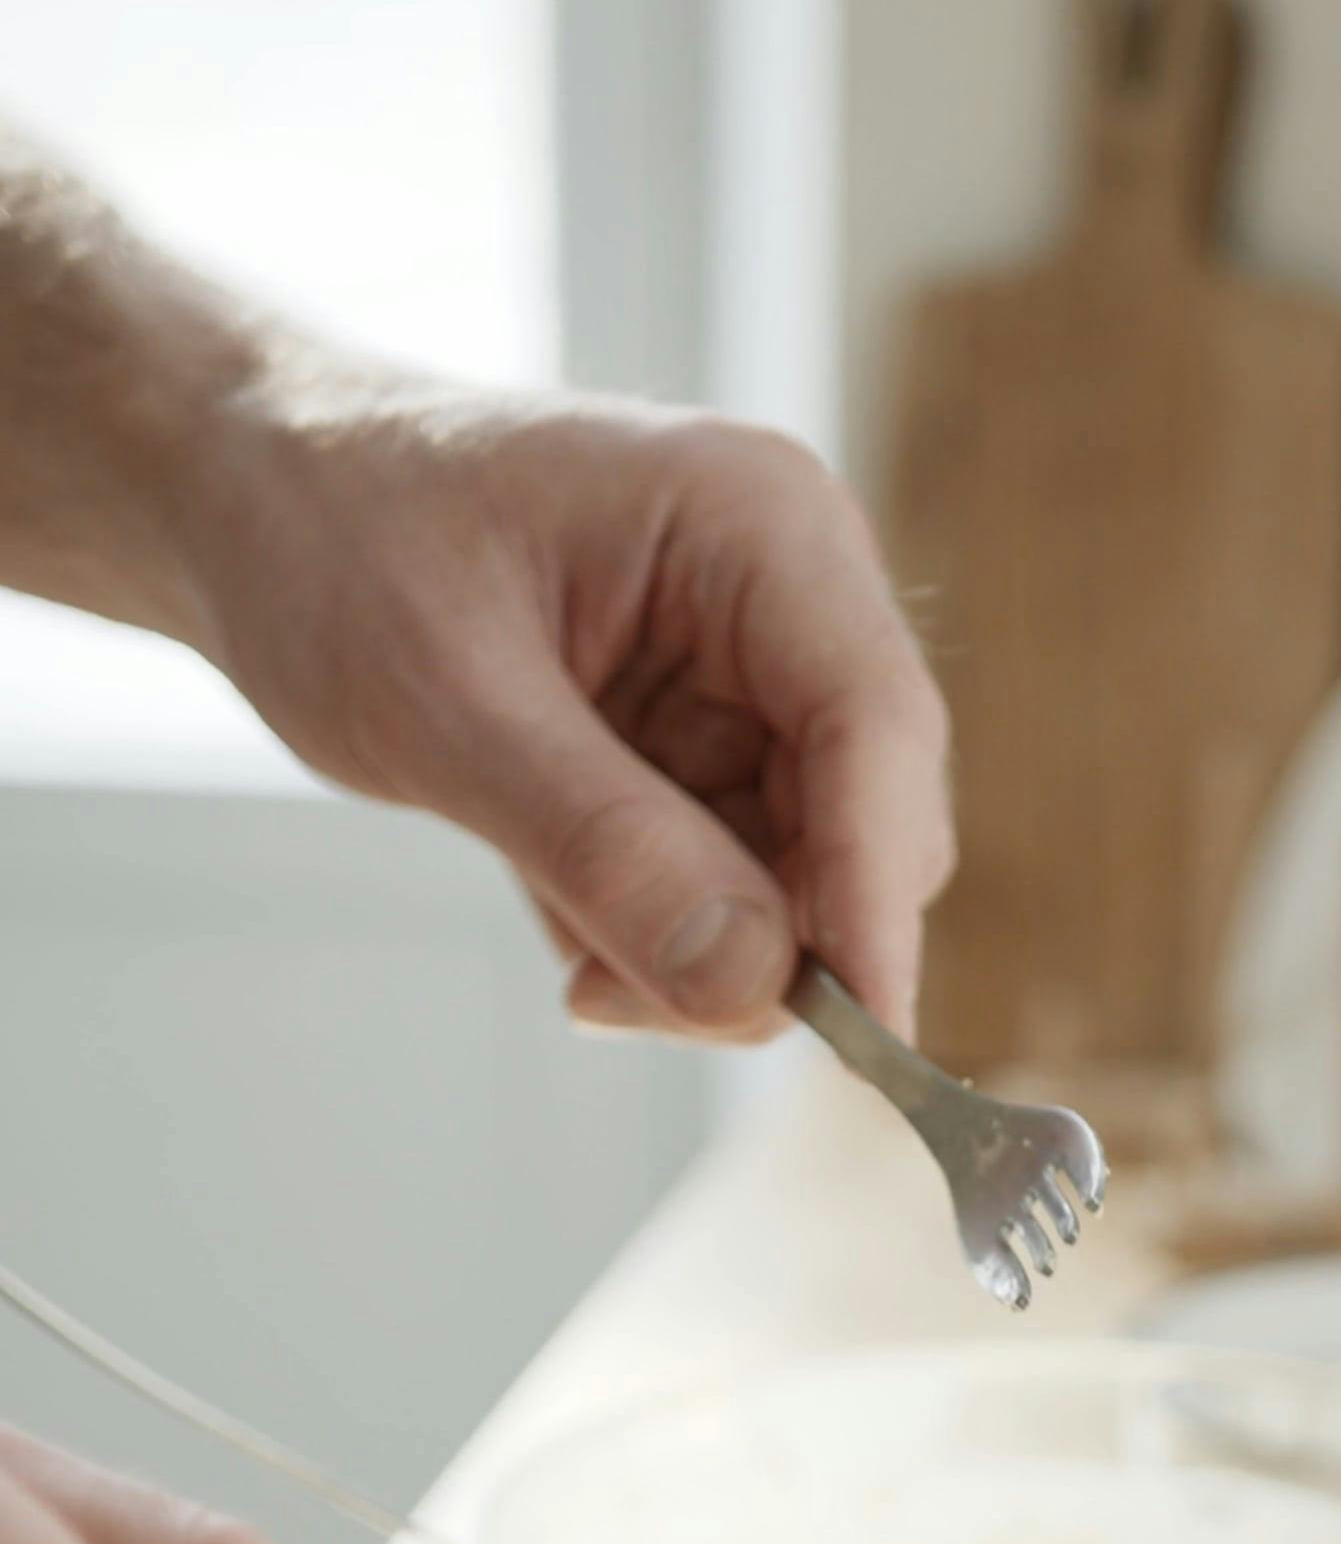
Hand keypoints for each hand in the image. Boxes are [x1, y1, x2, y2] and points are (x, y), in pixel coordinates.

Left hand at [188, 385, 953, 1045]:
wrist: (257, 501)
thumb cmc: (336, 542)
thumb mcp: (446, 702)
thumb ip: (603, 845)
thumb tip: (751, 985)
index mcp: (759, 527)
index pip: (876, 729)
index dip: (879, 895)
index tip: (867, 1041)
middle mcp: (792, 603)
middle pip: (867, 827)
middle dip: (765, 944)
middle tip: (608, 1000)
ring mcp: (760, 685)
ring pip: (808, 888)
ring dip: (699, 954)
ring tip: (566, 945)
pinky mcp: (715, 755)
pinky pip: (739, 896)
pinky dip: (659, 936)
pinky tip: (560, 899)